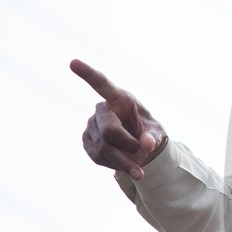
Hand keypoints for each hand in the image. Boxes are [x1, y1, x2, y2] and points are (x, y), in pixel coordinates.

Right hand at [72, 59, 166, 179]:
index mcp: (120, 98)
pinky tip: (123, 163)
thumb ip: (154, 138)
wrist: (140, 149)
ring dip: (123, 162)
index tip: (73, 62)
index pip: (102, 84)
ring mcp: (91, 125)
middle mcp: (102, 109)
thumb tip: (147, 144)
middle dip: (128, 147)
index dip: (88, 74)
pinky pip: (97, 156)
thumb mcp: (158, 134)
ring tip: (139, 168)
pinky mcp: (86, 140)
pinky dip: (114, 164)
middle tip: (143, 154)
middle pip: (109, 131)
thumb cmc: (149, 134)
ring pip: (103, 148)